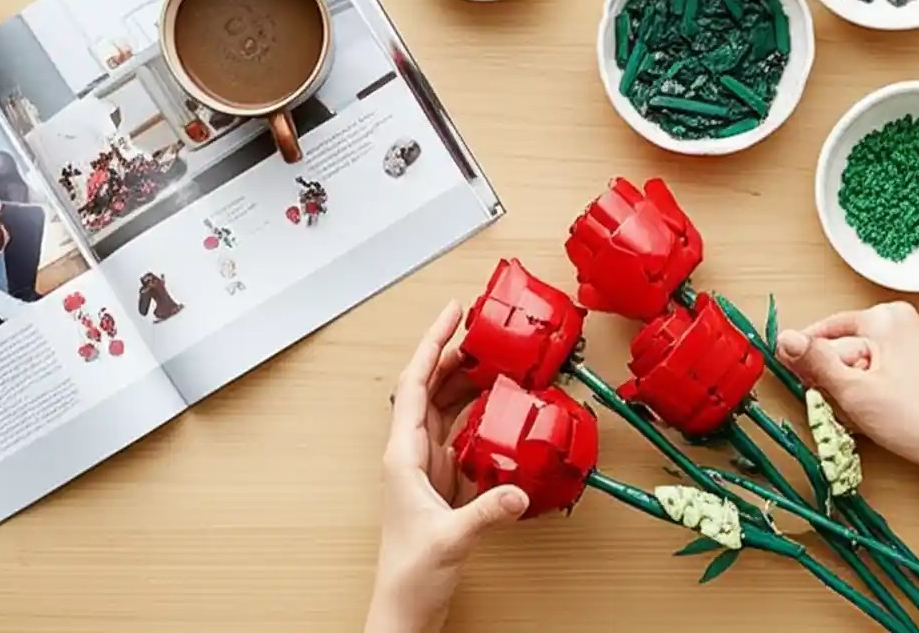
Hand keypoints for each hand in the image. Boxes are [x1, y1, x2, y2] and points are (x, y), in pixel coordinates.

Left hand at [368, 303, 529, 632]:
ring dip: (465, 381)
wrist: (404, 606)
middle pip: (429, 387)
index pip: (414, 383)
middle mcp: (410, 454)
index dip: (432, 343)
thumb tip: (516, 490)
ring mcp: (425, 467)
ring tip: (491, 360)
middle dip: (453, 354)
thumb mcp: (451, 537)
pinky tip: (494, 409)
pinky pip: (458, 433)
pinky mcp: (441, 482)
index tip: (452, 314)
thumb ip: (486, 511)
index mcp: (402, 455)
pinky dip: (476, 414)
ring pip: (444, 407)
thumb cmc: (408, 573)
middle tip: (481, 330)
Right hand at [775, 302, 918, 477]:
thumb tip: (782, 338)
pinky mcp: (913, 360)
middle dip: (837, 381)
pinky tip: (881, 412)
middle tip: (854, 406)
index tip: (815, 392)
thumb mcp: (854, 390)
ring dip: (852, 392)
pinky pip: (873, 371)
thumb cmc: (914, 418)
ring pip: (854, 364)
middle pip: (838, 348)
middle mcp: (896, 319)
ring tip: (871, 412)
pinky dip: (868, 393)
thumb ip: (814, 362)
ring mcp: (907, 339)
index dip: (812, 368)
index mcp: (882, 316)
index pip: (820, 335)